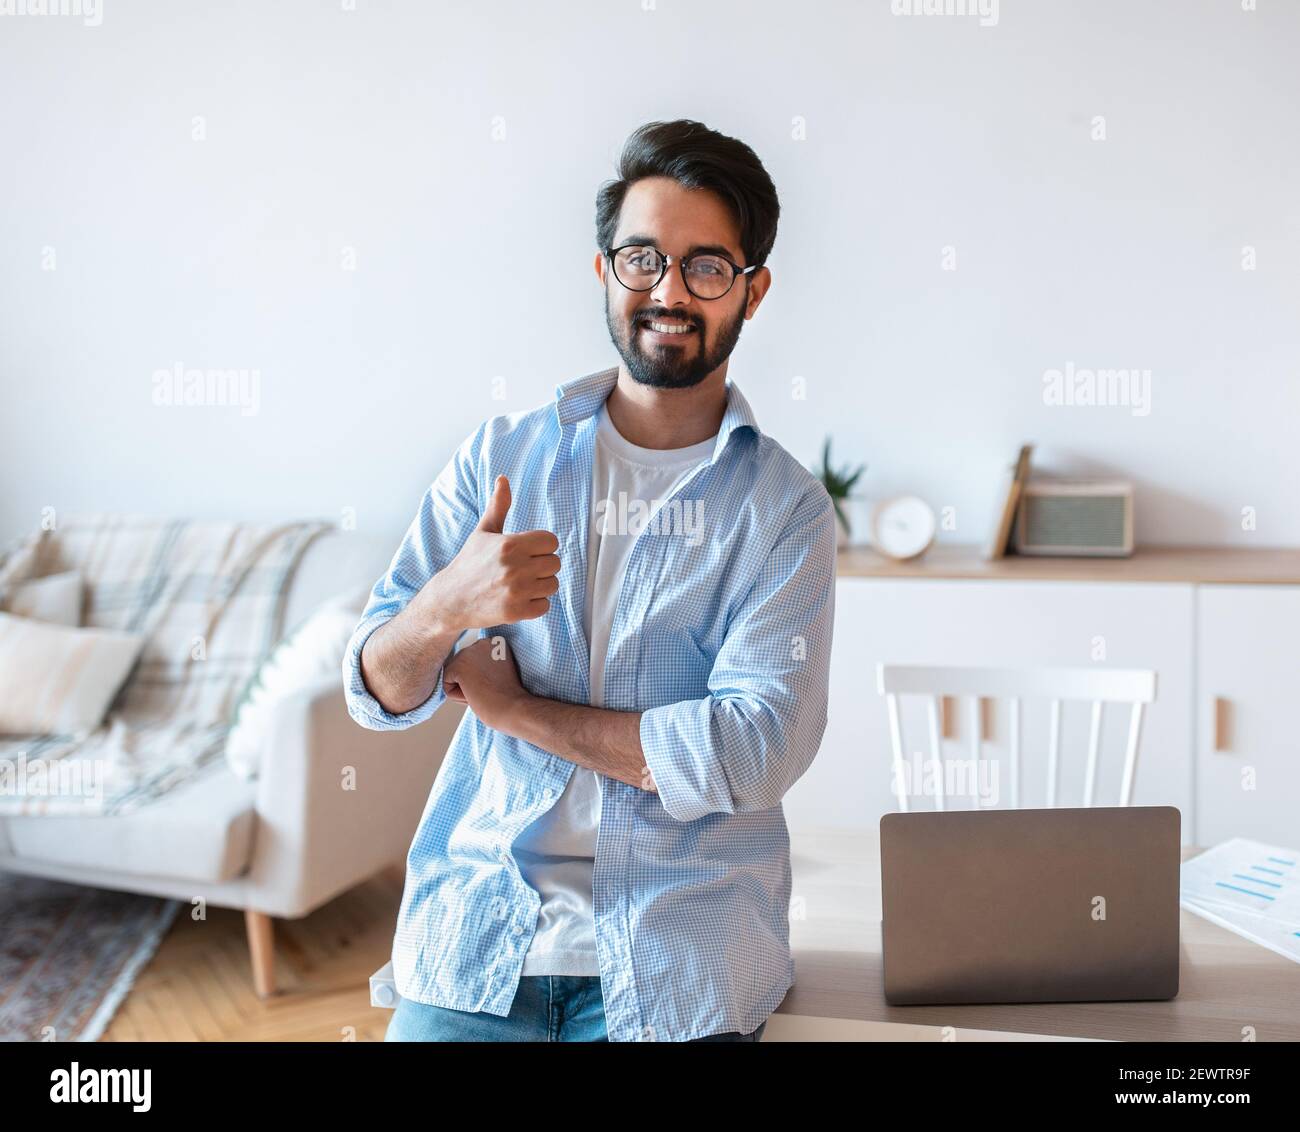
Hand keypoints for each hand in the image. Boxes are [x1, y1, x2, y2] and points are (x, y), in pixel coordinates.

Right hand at [417, 475, 560, 633]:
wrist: (451, 599)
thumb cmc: (469, 563)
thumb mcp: (483, 531)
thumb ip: (498, 506)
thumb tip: (503, 478)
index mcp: (510, 544)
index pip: (551, 541)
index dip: (542, 546)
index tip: (528, 551)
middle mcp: (515, 567)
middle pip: (555, 563)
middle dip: (542, 566)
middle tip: (523, 569)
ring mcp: (516, 590)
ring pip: (552, 585)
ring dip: (540, 585)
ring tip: (520, 584)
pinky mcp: (517, 611)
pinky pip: (545, 605)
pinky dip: (536, 604)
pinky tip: (519, 598)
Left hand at [443, 635, 529, 731]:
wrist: (513, 708)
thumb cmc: (509, 698)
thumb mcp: (499, 673)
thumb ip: (485, 664)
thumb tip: (466, 669)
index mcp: (495, 641)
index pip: (474, 662)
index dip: (484, 679)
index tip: (499, 684)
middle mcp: (482, 641)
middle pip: (462, 667)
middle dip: (473, 683)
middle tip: (492, 689)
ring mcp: (469, 652)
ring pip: (454, 676)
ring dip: (467, 690)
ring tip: (485, 691)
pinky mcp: (458, 665)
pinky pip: (447, 686)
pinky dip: (459, 697)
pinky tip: (476, 694)